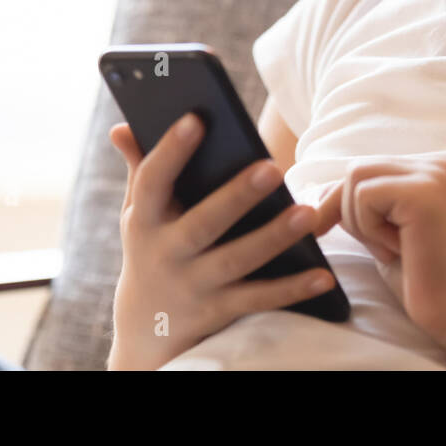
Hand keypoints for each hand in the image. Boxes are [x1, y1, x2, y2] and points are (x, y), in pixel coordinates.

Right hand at [105, 113, 335, 369]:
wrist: (146, 327)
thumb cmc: (152, 247)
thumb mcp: (138, 213)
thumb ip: (138, 168)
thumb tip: (121, 126)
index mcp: (145, 220)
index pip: (152, 180)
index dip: (171, 149)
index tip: (196, 118)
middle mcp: (167, 253)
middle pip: (203, 223)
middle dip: (236, 196)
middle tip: (273, 168)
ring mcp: (193, 285)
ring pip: (236, 261)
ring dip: (273, 238)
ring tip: (308, 213)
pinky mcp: (218, 311)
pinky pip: (258, 299)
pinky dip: (292, 289)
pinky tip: (323, 275)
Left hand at [310, 158, 445, 341]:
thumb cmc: (426, 281)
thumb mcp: (384, 235)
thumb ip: (362, 210)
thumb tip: (320, 192)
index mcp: (429, 174)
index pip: (367, 172)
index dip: (340, 202)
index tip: (321, 230)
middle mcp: (434, 168)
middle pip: (357, 169)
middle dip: (345, 210)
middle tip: (372, 248)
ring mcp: (431, 176)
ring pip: (357, 179)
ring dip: (361, 221)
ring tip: (392, 249)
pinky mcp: (423, 192)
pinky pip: (365, 196)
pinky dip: (370, 228)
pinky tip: (399, 249)